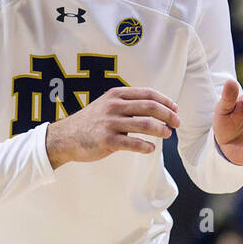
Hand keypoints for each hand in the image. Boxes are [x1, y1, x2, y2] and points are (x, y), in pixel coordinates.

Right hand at [45, 86, 179, 168]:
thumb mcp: (107, 105)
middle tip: (177, 124)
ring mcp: (111, 123)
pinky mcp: (107, 140)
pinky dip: (146, 146)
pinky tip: (151, 149)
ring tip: (167, 135)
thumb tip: (154, 109)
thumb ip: (127, 104)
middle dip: (168, 115)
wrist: (65, 137)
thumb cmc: (90, 123)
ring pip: (145, 124)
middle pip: (151, 108)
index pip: (148, 94)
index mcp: (117, 95)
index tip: (175, 110)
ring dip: (161, 130)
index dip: (166, 102)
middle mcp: (115, 106)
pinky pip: (133, 143)